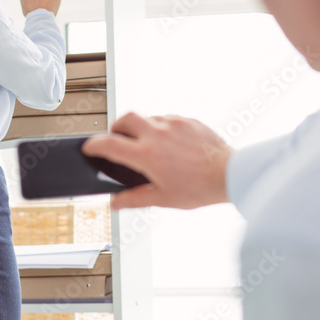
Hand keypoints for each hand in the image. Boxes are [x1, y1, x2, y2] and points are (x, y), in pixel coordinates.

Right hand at [80, 112, 232, 209]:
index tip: (89, 148)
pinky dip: (161, 127)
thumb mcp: (163, 199)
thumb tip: (115, 202)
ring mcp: (174, 123)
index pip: (109, 144)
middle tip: (117, 139)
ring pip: (147, 117)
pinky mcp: (188, 120)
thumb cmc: (200, 188)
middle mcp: (158, 134)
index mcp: (147, 155)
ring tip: (147, 145)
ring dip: (141, 128)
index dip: (94, 145)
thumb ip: (135, 199)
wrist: (229, 174)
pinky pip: (167, 118)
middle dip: (115, 127)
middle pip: (124, 118)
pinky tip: (169, 143)